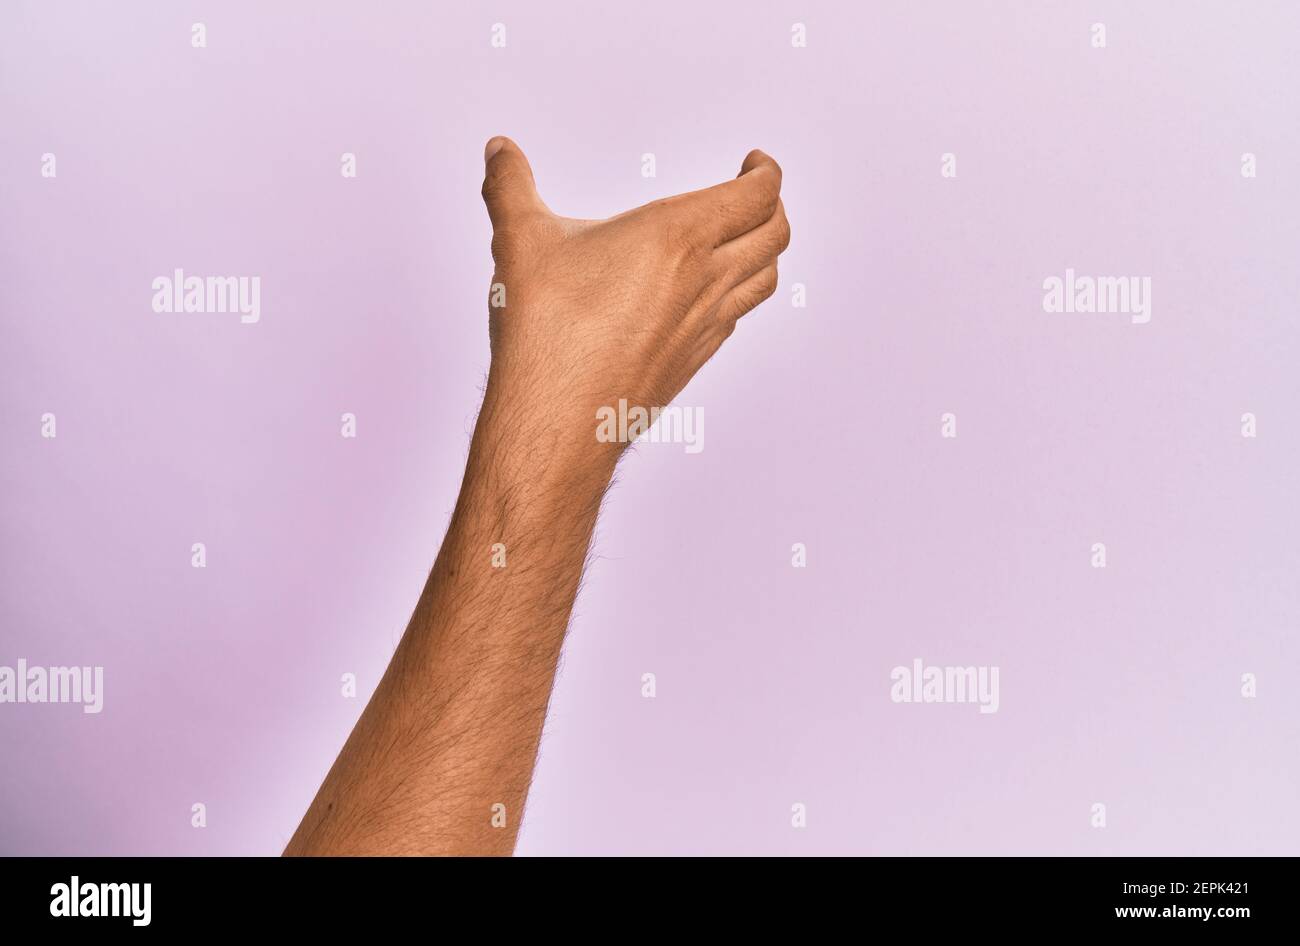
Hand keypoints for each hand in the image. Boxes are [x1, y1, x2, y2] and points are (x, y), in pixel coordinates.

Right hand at [479, 137, 789, 456]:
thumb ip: (509, 186)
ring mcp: (704, 325)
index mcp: (679, 237)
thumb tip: (500, 151)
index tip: (755, 162)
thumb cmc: (549, 330)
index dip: (766, 172)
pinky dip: (739, 294)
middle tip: (753, 192)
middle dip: (772, 205)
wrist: (560, 416)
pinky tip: (711, 294)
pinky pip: (736, 317)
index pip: (757, 195)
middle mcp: (705, 280)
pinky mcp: (692, 359)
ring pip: (765, 279)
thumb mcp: (521, 240)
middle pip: (775, 234)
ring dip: (765, 251)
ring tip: (744, 237)